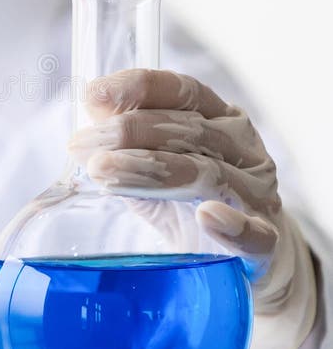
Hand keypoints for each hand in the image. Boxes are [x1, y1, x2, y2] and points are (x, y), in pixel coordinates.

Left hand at [68, 69, 317, 348]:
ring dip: (152, 170)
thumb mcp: (154, 167)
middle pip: (188, 131)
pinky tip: (206, 217)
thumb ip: (128, 141)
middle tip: (82, 146)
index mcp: (220, 120)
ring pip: (207, 174)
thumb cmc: (192, 203)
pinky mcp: (266, 243)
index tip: (94, 95)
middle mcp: (244, 149)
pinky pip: (254, 233)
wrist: (243, 260)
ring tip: (104, 171)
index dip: (139, 88)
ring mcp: (257, 194)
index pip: (182, 91)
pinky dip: (232, 225)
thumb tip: (91, 106)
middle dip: (129, 133)